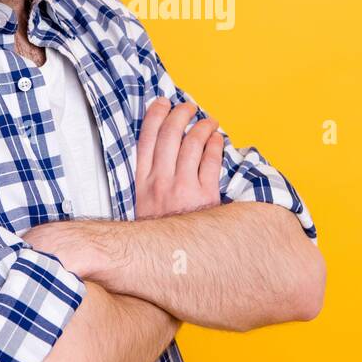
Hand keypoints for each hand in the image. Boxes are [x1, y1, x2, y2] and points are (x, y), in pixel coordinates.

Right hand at [133, 98, 223, 219]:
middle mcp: (161, 182)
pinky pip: (211, 161)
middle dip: (181, 114)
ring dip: (202, 126)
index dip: (155, 115)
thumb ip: (149, 178)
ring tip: (209, 122)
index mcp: (143, 182)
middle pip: (170, 135)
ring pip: (192, 143)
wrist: (174, 259)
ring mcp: (183, 188)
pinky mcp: (204, 196)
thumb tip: (161, 150)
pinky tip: (218, 140)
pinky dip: (215, 145)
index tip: (162, 102)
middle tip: (189, 107)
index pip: (146, 139)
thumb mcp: (144, 204)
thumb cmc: (161, 230)